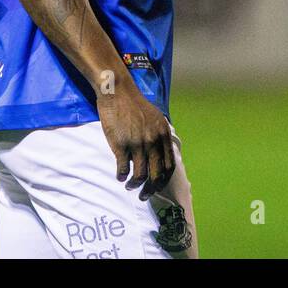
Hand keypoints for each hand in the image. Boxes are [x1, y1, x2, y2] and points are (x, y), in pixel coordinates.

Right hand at [96, 82, 175, 200]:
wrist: (118, 92)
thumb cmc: (134, 104)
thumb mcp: (155, 117)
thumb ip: (160, 135)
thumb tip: (161, 153)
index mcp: (163, 135)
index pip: (169, 166)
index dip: (163, 180)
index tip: (156, 186)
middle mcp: (153, 141)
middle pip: (157, 175)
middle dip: (151, 190)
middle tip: (144, 195)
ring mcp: (137, 144)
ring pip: (140, 176)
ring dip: (134, 185)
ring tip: (129, 186)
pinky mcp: (121, 145)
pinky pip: (123, 169)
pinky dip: (121, 176)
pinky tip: (119, 176)